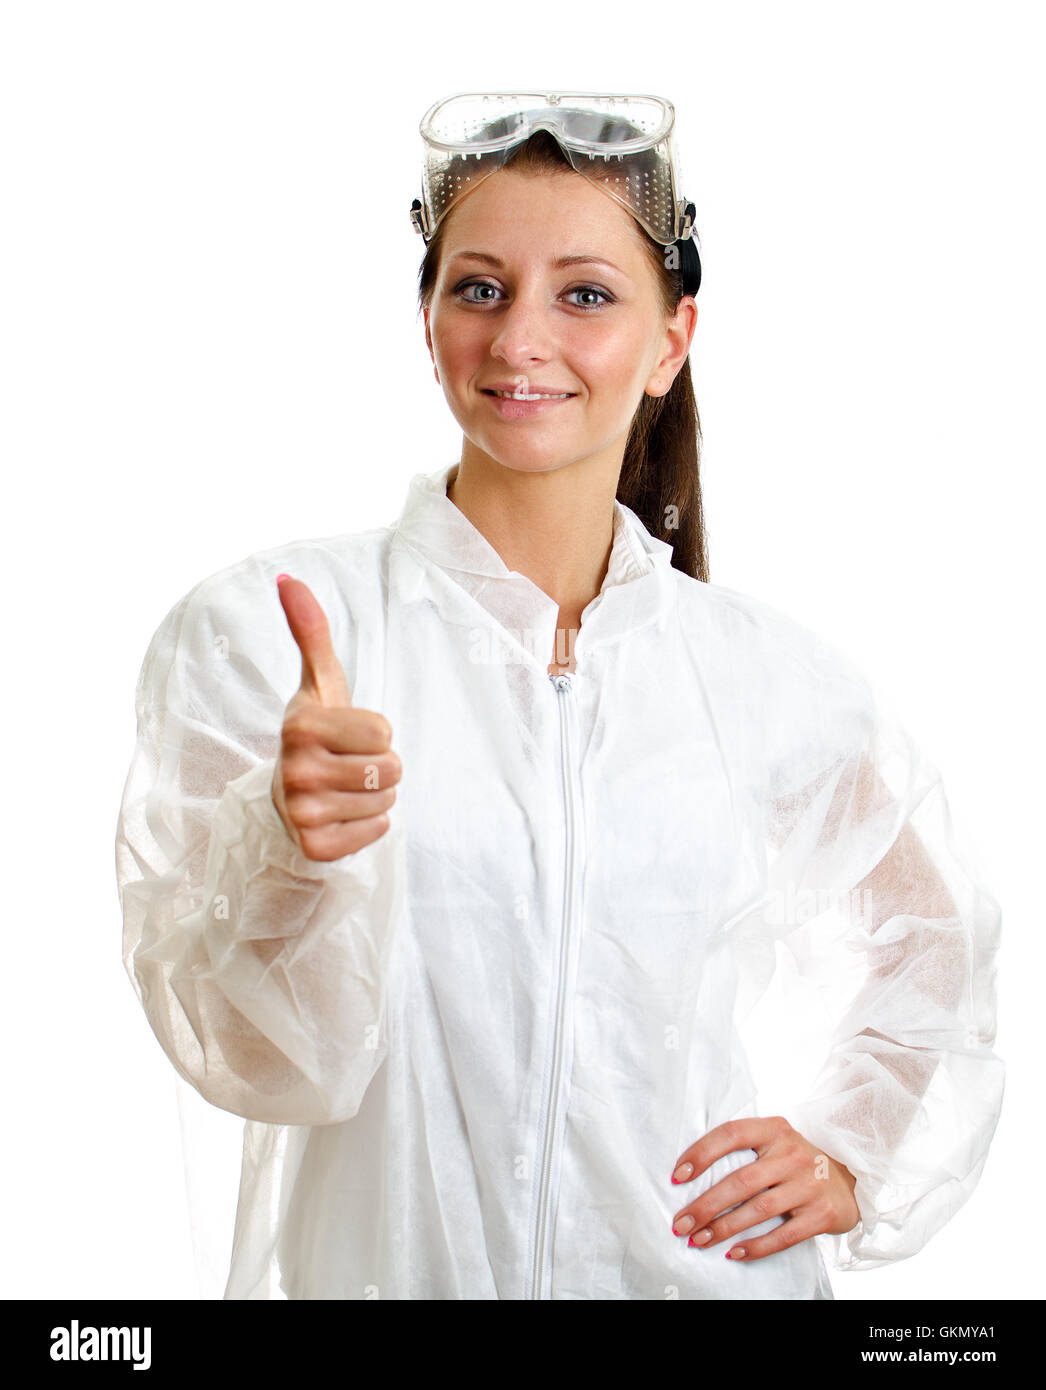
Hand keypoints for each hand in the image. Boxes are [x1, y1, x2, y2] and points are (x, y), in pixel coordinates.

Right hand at [272, 574, 400, 860]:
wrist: (285, 792)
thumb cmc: (317, 731)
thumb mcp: (319, 682)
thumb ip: (311, 631)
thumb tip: (288, 578)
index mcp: (300, 725)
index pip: (385, 731)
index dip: (376, 732)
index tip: (348, 734)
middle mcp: (296, 770)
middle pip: (391, 768)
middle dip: (381, 765)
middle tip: (350, 764)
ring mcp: (302, 812)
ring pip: (387, 801)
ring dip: (376, 795)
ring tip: (346, 787)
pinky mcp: (314, 847)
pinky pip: (376, 832)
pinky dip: (370, 824)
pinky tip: (344, 814)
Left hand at [669, 1115, 859, 1261]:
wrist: (849, 1179)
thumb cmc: (796, 1162)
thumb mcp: (774, 1142)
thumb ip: (743, 1150)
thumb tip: (691, 1175)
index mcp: (774, 1130)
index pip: (731, 1135)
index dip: (701, 1154)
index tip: (677, 1176)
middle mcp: (792, 1154)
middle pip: (740, 1181)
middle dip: (705, 1206)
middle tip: (681, 1224)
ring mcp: (809, 1184)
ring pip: (758, 1210)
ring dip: (723, 1228)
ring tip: (699, 1240)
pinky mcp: (822, 1214)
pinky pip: (783, 1236)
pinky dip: (756, 1247)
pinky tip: (734, 1253)